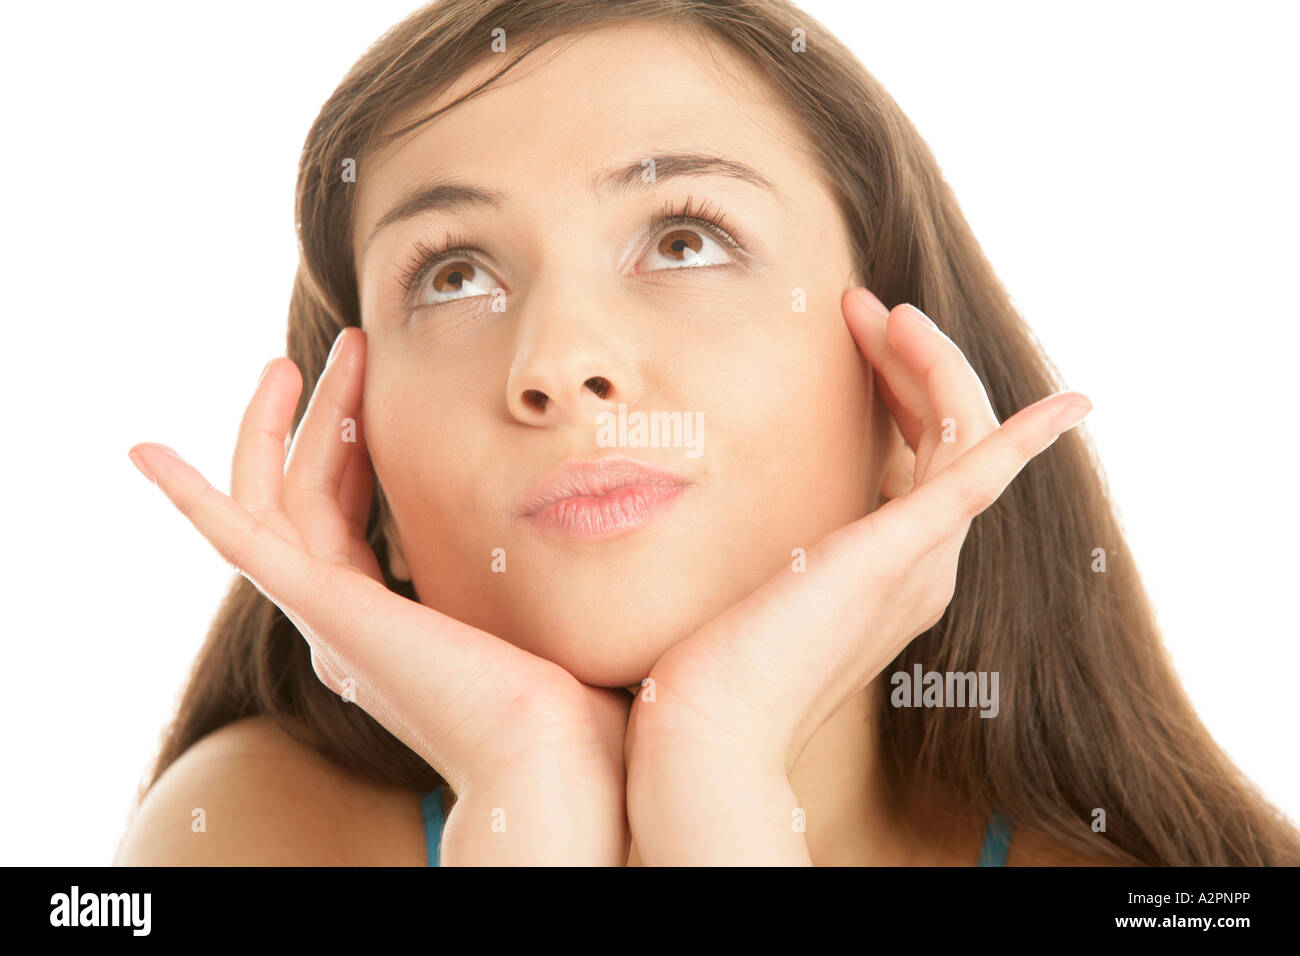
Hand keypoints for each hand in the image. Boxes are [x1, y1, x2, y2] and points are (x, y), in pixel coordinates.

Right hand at [128, 328, 629, 863]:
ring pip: (280, 498)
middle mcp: (342, 620)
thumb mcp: (525, 604)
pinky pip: (235, 539)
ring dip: (285, 424)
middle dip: (325, 416)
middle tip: (349, 346)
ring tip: (299, 357)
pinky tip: (147, 452)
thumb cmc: (559, 691)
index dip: (355, 445)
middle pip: (310, 494)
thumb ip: (514, 559)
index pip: (347, 515)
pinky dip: (190, 494)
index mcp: (382, 621)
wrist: (549, 746)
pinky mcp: (316, 606)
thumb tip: (578, 508)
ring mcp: (323, 615)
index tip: (378, 383)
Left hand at [624, 291, 1090, 861]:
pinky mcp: (904, 554)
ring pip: (959, 437)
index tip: (857, 334)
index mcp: (894, 569)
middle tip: (864, 306)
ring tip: (880, 311)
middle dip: (914, 363)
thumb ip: (789, 541)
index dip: (901, 387)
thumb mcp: (762, 578)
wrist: (709, 724)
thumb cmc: (719, 660)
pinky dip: (1024, 438)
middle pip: (948, 439)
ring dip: (930, 364)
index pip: (923, 459)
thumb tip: (758, 504)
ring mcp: (922, 563)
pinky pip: (980, 479)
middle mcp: (923, 567)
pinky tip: (1068, 406)